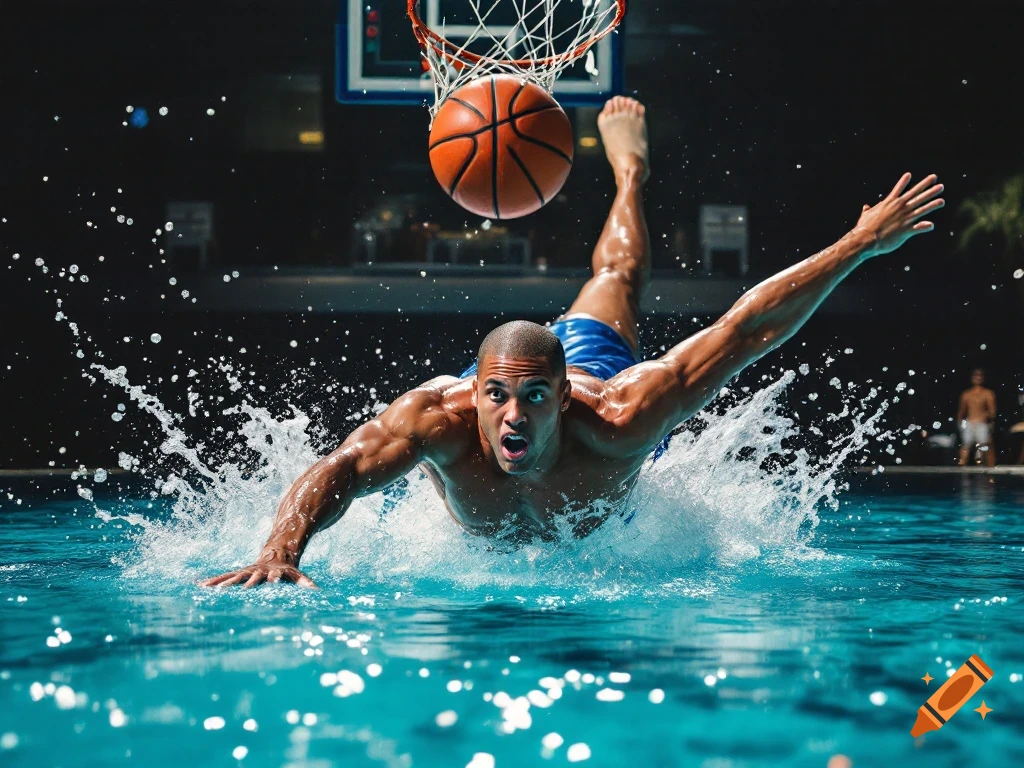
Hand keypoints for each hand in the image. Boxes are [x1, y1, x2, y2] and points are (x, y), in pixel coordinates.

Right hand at [199, 553, 317, 588]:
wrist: (277, 554)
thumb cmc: (287, 570)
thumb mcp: (297, 575)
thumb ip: (305, 582)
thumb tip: (317, 591)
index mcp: (271, 572)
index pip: (272, 576)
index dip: (272, 579)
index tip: (270, 583)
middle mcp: (256, 571)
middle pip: (247, 577)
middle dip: (238, 584)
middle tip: (227, 590)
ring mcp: (246, 572)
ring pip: (232, 577)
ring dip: (220, 583)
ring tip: (207, 589)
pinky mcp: (238, 573)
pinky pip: (224, 577)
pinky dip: (213, 581)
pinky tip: (200, 585)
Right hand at [855, 172, 944, 256]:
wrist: (866, 239)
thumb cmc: (864, 228)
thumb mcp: (865, 217)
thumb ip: (867, 211)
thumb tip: (865, 207)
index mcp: (889, 203)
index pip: (898, 189)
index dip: (903, 181)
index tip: (909, 174)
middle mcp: (900, 208)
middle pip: (916, 195)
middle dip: (927, 187)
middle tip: (936, 181)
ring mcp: (905, 218)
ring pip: (922, 209)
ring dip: (933, 204)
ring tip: (942, 201)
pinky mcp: (906, 230)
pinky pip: (919, 227)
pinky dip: (925, 226)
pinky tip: (931, 225)